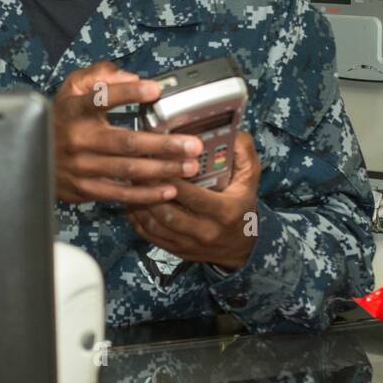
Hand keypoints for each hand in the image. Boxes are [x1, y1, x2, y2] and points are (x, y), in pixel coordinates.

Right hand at [53, 60, 203, 205]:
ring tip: (189, 166)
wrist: (33, 152)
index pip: (102, 98)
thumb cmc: (64, 115)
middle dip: (164, 145)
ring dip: (162, 169)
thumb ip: (101, 74)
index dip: (129, 93)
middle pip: (127, 142)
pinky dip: (146, 193)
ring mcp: (82, 166)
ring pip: (128, 170)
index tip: (155, 89)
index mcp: (76, 109)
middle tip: (192, 145)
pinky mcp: (85, 188)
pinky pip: (120, 193)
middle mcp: (79, 139)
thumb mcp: (73, 86)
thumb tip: (133, 77)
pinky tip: (169, 188)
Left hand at [127, 131, 260, 270]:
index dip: (173, 179)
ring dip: (139, 204)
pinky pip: (149, 236)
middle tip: (137, 169)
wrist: (241, 247)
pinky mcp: (176, 250)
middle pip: (169, 213)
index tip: (160, 160)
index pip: (193, 196)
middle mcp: (206, 231)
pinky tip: (132, 201)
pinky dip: (137, 219)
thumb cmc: (242, 205)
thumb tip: (232, 132)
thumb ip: (243, 152)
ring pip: (156, 226)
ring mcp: (189, 244)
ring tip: (131, 182)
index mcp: (225, 212)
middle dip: (150, 191)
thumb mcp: (250, 177)